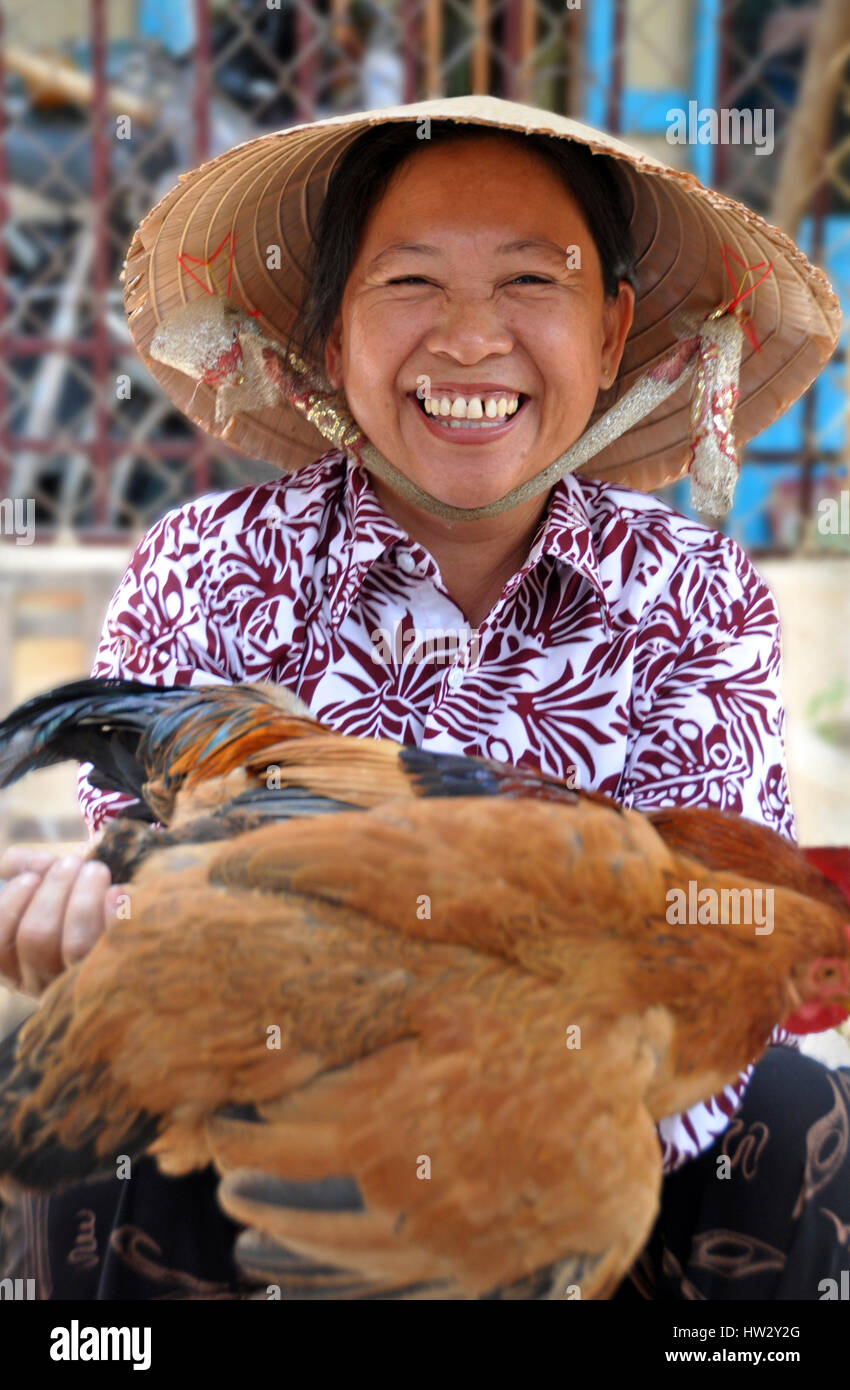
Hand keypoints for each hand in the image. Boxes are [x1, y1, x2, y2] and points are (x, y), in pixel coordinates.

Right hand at [0, 844, 125, 995]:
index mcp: (16, 967)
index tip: (31, 877)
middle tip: (72, 862)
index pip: (0, 945)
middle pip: (37, 939)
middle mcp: (44, 982)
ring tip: (95, 870)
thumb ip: (22, 865)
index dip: (11, 906)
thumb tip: (39, 864)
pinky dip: (113, 915)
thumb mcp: (41, 882)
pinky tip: (116, 891)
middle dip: (54, 892)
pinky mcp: (121, 973)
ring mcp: (82, 982)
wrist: (127, 920)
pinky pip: (114, 948)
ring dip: (83, 900)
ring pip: (75, 946)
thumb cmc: (72, 897)